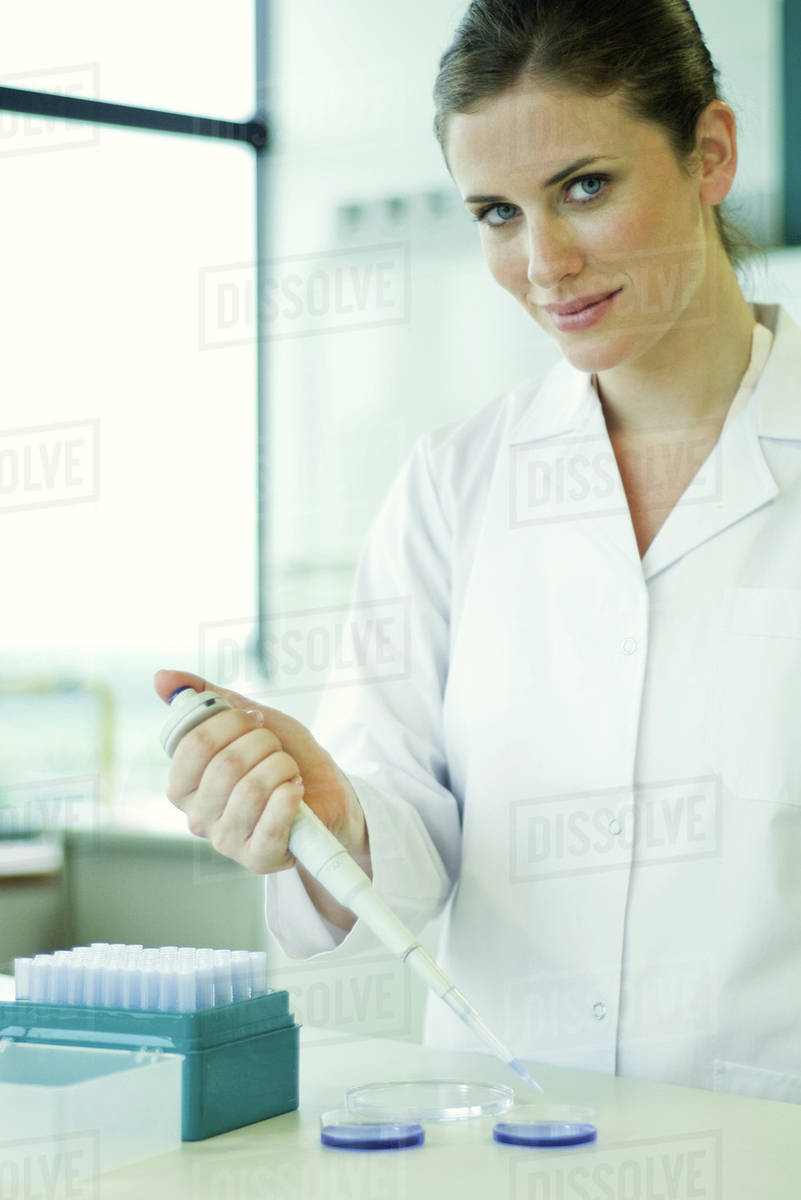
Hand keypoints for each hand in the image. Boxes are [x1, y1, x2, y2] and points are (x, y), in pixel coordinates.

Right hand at [153, 670, 368, 885]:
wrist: (328, 793)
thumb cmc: (282, 756)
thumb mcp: (249, 721)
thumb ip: (207, 700)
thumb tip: (161, 678)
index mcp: (184, 784)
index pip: (194, 743)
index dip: (232, 722)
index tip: (254, 721)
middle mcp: (197, 817)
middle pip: (226, 764)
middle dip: (263, 744)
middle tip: (276, 748)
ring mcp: (226, 841)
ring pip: (252, 788)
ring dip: (282, 768)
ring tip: (288, 771)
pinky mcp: (258, 859)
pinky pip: (272, 820)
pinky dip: (290, 796)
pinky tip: (295, 791)